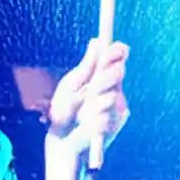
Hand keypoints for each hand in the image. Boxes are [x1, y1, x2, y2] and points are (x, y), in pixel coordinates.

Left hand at [47, 38, 130, 157]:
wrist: (62, 139)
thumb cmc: (63, 110)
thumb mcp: (72, 85)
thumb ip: (86, 66)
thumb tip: (96, 41)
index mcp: (100, 76)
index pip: (115, 59)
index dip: (117, 52)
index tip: (115, 48)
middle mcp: (110, 88)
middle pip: (118, 73)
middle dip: (107, 75)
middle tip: (96, 81)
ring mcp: (114, 105)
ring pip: (113, 95)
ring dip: (97, 100)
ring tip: (85, 106)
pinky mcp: (115, 123)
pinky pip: (108, 115)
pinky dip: (96, 118)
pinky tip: (88, 123)